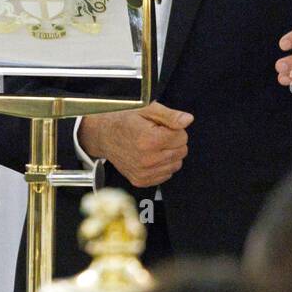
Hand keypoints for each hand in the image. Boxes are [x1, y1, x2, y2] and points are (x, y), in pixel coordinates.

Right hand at [78, 101, 192, 187]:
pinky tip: (150, 156)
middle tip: (156, 134)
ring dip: (169, 154)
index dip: (174, 128)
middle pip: (182, 151)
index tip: (161, 126)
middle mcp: (147, 160)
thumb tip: (188, 120)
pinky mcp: (141, 181)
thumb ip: (170, 115)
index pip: (182, 136)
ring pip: (176, 164)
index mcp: (149, 140)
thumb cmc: (123, 120)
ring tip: (152, 145)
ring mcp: (144, 173)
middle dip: (173, 141)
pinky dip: (162, 166)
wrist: (104, 136)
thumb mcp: (146, 110)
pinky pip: (166, 175)